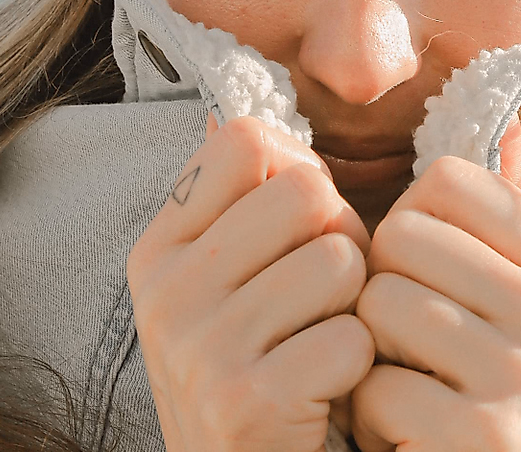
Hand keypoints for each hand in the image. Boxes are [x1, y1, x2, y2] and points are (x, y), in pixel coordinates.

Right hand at [127, 115, 375, 451]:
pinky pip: (351, 337)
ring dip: (355, 304)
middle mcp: (166, 289)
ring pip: (340, 259)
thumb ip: (241, 205)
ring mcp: (198, 347)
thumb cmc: (261, 368)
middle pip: (306, 190)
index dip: (300, 172)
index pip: (248, 140)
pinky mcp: (243, 402)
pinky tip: (326, 393)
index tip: (300, 228)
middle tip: (327, 293)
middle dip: (342, 236)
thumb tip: (240, 117)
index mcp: (161, 247)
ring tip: (324, 340)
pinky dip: (359, 364)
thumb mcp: (225, 284)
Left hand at [350, 124, 520, 451]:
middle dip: (381, 287)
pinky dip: (371, 414)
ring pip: (380, 305)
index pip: (446, 181)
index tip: (427, 274)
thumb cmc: (494, 383)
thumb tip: (508, 117)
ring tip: (408, 381)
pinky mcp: (488, 439)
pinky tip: (408, 433)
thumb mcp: (520, 296)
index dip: (409, 222)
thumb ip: (507, 216)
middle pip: (401, 237)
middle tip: (407, 339)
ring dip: (370, 351)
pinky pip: (375, 385)